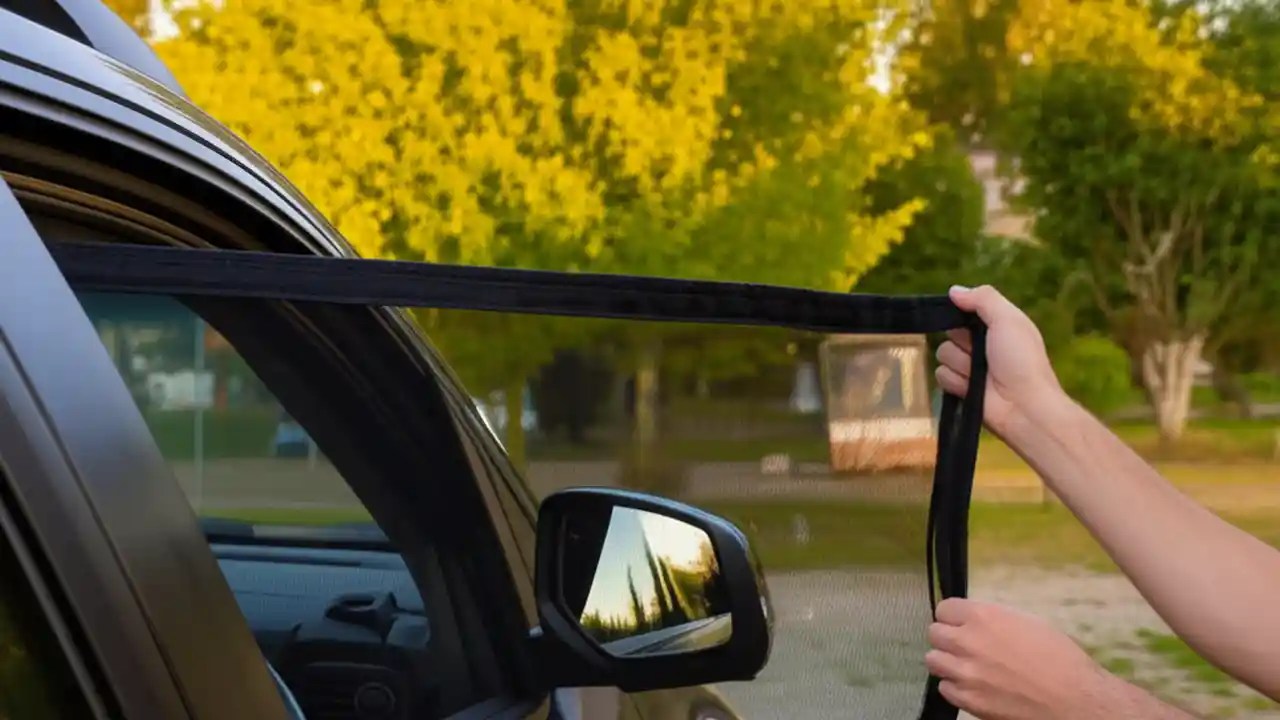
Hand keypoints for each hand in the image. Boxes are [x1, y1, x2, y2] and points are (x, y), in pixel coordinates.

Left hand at [925, 599, 1113, 719]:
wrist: (1074, 700)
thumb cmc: (1060, 658)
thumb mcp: (1026, 622)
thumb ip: (993, 619)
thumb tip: (976, 621)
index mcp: (983, 617)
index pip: (944, 608)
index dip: (954, 616)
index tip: (960, 622)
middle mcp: (967, 642)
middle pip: (934, 633)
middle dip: (948, 637)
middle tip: (964, 645)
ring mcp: (965, 673)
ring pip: (934, 660)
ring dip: (947, 661)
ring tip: (966, 665)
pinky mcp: (968, 700)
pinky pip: (945, 688)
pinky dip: (955, 686)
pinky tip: (973, 686)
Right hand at [935, 285, 1064, 439]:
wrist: (1023, 406)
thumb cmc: (1021, 360)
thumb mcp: (1008, 320)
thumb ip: (982, 299)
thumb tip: (954, 291)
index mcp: (996, 325)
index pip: (964, 311)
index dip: (961, 313)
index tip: (963, 319)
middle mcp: (981, 345)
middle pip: (950, 332)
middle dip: (960, 341)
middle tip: (979, 351)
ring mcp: (970, 367)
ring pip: (943, 354)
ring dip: (960, 364)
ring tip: (979, 375)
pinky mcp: (960, 388)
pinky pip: (941, 376)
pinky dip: (955, 381)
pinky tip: (971, 388)